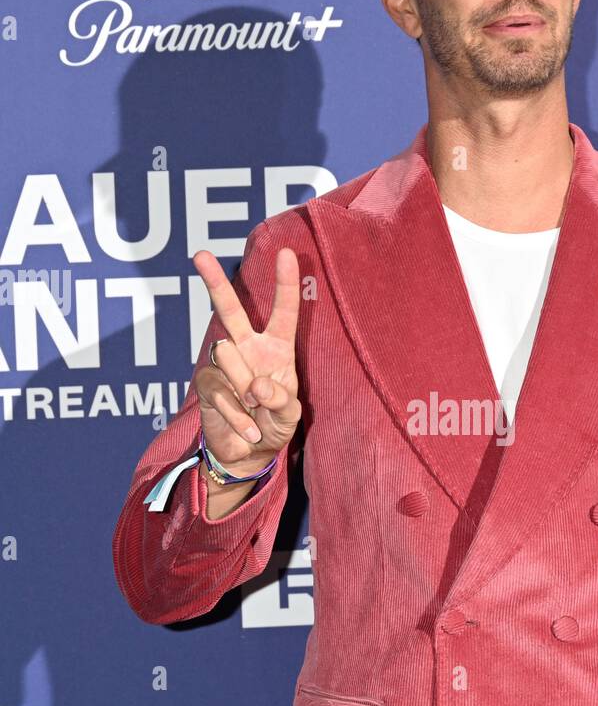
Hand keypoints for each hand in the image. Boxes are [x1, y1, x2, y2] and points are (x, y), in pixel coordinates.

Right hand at [191, 245, 301, 473]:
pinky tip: (248, 429)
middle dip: (215, 282)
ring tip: (255, 410)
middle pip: (230, 309)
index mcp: (277, 348)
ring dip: (244, 387)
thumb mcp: (290, 416)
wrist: (247, 453)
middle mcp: (248, 348)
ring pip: (227, 354)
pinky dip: (237, 414)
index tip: (287, 253)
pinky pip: (219, 390)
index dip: (285, 284)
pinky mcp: (206, 383)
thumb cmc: (275, 425)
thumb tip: (256, 386)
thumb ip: (281, 401)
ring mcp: (224, 363)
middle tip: (199, 254)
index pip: (283, 312)